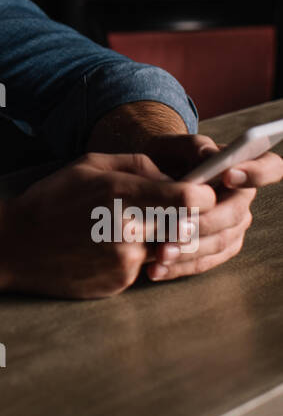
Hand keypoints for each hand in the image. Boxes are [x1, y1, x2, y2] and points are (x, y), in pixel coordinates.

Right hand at [0, 152, 215, 298]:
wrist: (13, 246)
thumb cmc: (50, 200)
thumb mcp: (89, 165)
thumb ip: (137, 165)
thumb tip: (174, 177)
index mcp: (121, 194)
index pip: (189, 198)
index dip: (203, 195)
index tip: (201, 192)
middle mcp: (128, 230)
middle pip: (185, 225)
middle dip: (185, 217)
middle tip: (173, 209)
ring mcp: (125, 261)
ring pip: (166, 247)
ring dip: (160, 238)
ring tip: (126, 226)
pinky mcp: (119, 283)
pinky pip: (144, 266)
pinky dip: (137, 256)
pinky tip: (107, 247)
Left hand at [136, 133, 281, 281]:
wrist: (145, 182)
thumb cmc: (165, 158)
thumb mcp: (172, 145)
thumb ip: (193, 146)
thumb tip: (209, 155)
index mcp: (242, 166)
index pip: (269, 167)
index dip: (257, 173)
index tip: (229, 175)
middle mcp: (242, 199)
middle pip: (235, 215)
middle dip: (205, 223)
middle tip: (176, 228)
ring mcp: (232, 227)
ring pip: (218, 243)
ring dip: (189, 251)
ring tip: (160, 253)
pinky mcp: (216, 249)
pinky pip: (203, 262)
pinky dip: (179, 267)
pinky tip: (156, 270)